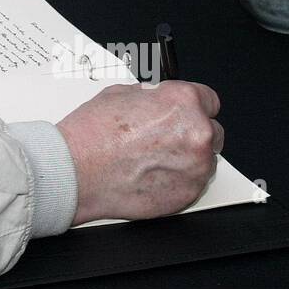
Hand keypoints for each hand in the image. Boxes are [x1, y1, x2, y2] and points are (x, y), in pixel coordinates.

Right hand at [57, 80, 223, 224]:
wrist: (77, 171)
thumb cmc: (92, 135)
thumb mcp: (120, 93)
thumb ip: (152, 97)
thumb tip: (158, 101)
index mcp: (183, 103)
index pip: (209, 99)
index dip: (194, 105)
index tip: (185, 112)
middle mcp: (196, 134)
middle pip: (212, 131)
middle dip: (191, 132)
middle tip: (164, 137)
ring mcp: (196, 167)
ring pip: (204, 160)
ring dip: (186, 158)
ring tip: (152, 158)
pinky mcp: (188, 194)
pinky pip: (192, 183)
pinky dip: (177, 178)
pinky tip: (151, 173)